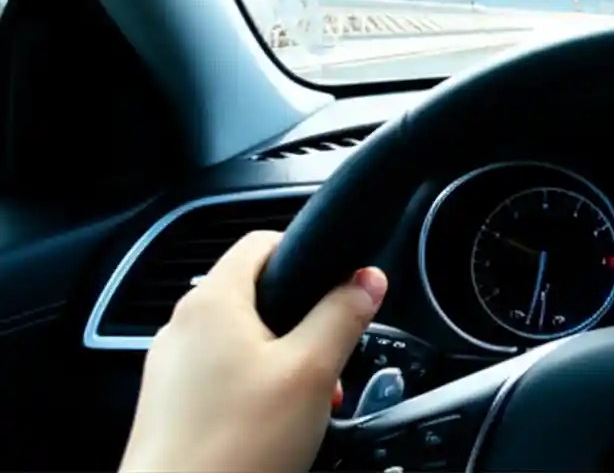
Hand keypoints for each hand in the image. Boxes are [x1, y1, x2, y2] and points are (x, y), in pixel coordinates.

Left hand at [119, 230, 387, 472]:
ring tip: (304, 402)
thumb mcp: (311, 371)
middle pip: (256, 296)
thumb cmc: (235, 446)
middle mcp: (182, 327)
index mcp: (212, 302)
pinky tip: (273, 424)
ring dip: (282, 360)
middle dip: (302, 322)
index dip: (306, 254)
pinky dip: (255, 388)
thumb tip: (367, 279)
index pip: (261, 242)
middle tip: (327, 361)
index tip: (340, 285)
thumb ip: (342, 316)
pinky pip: (223, 377)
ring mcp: (171, 368)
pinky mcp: (171, 405)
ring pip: (242, 340)